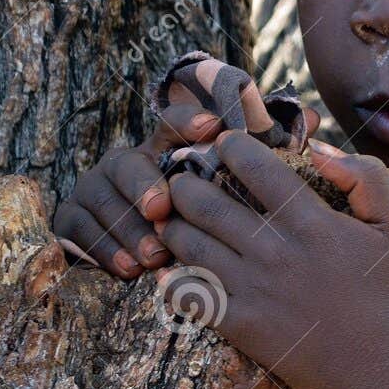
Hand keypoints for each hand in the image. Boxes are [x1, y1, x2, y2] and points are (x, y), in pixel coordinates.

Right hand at [52, 83, 320, 278]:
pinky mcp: (73, 220)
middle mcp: (131, 162)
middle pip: (130, 159)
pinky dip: (101, 247)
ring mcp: (98, 189)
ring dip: (126, 224)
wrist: (139, 258)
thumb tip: (315, 119)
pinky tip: (127, 269)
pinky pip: (77, 228)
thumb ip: (272, 156)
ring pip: (101, 194)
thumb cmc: (215, 224)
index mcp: (169, 149)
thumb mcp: (244, 192)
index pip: (174, 123)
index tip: (213, 128)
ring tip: (152, 255)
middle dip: (145, 183)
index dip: (190, 121)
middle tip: (163, 207)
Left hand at [157, 131, 388, 388]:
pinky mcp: (243, 326)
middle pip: (207, 203)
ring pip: (191, 244)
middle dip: (185, 183)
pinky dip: (173, 280)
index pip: (255, 166)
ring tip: (169, 219)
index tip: (223, 144)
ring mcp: (255, 289)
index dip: (230, 147)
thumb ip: (365, 177)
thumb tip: (320, 149)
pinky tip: (168, 271)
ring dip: (173, 226)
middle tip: (180, 179)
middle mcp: (275, 250)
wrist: (386, 372)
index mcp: (311, 221)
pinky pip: (192, 296)